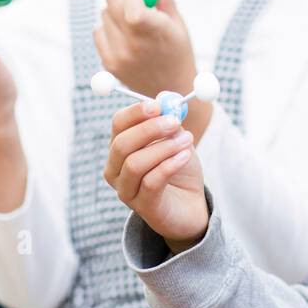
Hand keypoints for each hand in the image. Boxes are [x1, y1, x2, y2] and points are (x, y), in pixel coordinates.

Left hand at [95, 0, 211, 135]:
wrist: (172, 92)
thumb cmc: (179, 54)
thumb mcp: (177, 23)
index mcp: (152, 30)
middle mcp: (132, 43)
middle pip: (111, 2)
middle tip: (139, 6)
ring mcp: (117, 54)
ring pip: (104, 16)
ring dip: (116, 15)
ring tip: (135, 27)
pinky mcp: (108, 63)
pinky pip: (99, 33)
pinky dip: (109, 31)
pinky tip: (126, 39)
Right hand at [105, 98, 207, 254]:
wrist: (191, 205)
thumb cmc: (179, 169)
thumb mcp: (177, 140)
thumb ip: (170, 122)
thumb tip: (166, 100)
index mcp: (120, 147)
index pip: (118, 124)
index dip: (136, 112)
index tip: (158, 105)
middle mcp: (116, 169)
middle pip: (122, 144)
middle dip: (149, 130)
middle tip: (174, 122)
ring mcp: (126, 190)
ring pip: (135, 164)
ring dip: (163, 148)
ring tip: (188, 140)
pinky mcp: (142, 207)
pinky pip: (150, 182)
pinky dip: (169, 166)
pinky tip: (184, 157)